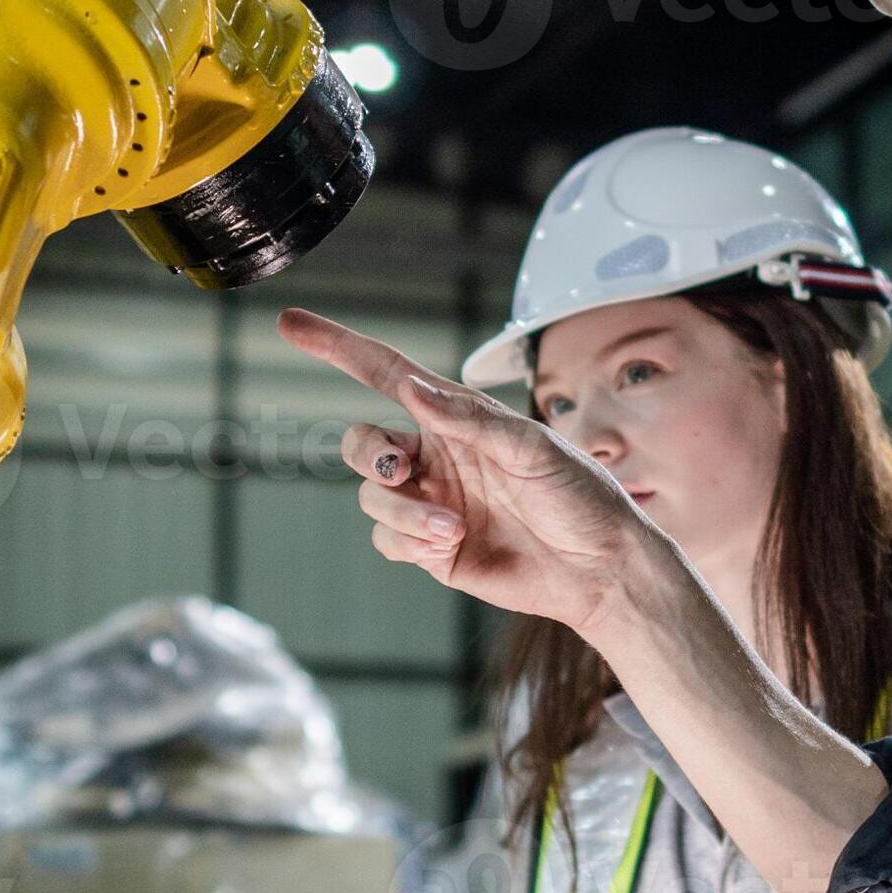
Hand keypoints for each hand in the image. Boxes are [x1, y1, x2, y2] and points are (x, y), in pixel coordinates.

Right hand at [277, 308, 655, 633]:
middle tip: (398, 467)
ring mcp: (430, 502)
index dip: (337, 347)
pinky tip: (448, 544)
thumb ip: (470, 419)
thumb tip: (413, 387)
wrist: (599, 569)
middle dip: (366, 453)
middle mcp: (437, 455)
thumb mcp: (532, 446)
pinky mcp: (430, 549)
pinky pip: (386, 540)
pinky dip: (407, 541)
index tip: (292, 323)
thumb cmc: (580, 495)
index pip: (385, 374)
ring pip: (371, 498)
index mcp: (457, 417)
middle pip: (360, 442)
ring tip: (452, 527)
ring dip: (403, 511)